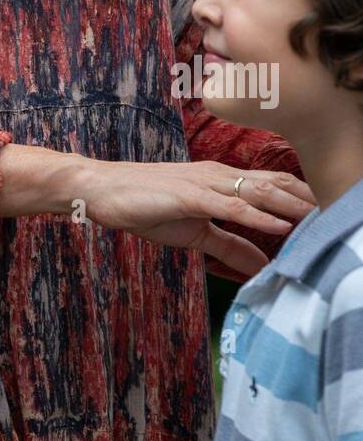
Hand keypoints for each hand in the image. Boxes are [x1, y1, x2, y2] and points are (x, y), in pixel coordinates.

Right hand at [75, 160, 315, 278]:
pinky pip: (230, 206)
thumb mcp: (193, 233)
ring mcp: (204, 183)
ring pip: (257, 192)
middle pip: (273, 184)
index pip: (270, 185)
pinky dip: (259, 216)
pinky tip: (281, 226)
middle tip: (340, 211)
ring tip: (323, 218)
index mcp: (218, 180)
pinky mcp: (190, 196)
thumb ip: (228, 246)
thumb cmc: (143, 206)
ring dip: (293, 206)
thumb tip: (261, 265)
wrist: (101, 190)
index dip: (302, 196)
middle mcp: (217, 175)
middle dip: (308, 198)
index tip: (330, 211)